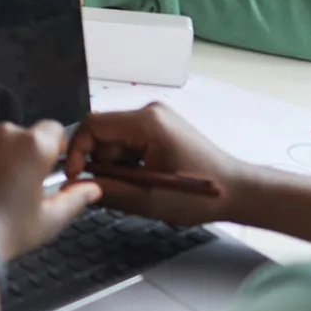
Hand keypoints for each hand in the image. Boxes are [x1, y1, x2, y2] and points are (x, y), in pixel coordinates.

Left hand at [0, 120, 102, 259]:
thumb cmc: (6, 232)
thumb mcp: (50, 219)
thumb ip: (75, 198)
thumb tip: (90, 189)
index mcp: (34, 146)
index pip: (53, 128)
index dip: (55, 146)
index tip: (50, 164)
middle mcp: (3, 135)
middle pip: (21, 136)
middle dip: (24, 155)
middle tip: (20, 186)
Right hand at [65, 104, 246, 226]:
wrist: (239, 193)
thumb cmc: (200, 194)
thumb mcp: (146, 197)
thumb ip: (105, 189)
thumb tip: (72, 187)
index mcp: (146, 122)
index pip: (92, 125)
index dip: (77, 151)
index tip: (74, 176)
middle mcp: (150, 113)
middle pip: (103, 133)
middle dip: (102, 162)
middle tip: (116, 188)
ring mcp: (157, 120)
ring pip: (115, 141)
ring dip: (117, 166)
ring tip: (140, 187)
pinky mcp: (161, 130)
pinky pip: (129, 143)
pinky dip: (129, 164)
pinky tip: (147, 180)